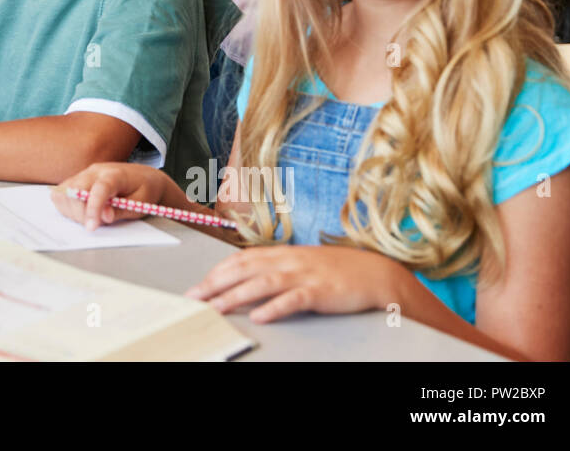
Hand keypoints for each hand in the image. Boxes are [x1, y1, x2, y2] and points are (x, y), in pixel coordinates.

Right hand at [51, 162, 168, 229]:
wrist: (145, 178)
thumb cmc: (144, 190)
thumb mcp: (140, 203)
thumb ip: (121, 210)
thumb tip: (104, 217)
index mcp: (115, 174)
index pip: (99, 188)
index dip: (93, 209)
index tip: (92, 227)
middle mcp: (95, 171)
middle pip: (75, 189)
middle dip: (79, 213)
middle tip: (93, 225)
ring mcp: (85, 174)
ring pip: (65, 191)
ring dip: (72, 210)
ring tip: (89, 218)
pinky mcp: (78, 180)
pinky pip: (62, 192)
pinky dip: (67, 206)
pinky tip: (81, 213)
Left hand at [186, 246, 405, 322]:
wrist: (375, 272)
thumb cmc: (336, 270)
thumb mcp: (301, 264)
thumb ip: (275, 269)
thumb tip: (246, 278)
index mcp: (282, 254)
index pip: (241, 259)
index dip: (217, 272)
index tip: (198, 284)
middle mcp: (288, 261)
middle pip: (244, 270)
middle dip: (216, 283)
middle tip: (194, 297)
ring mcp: (304, 275)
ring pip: (263, 283)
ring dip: (236, 295)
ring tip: (216, 307)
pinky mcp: (320, 292)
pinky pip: (294, 300)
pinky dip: (275, 308)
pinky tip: (259, 316)